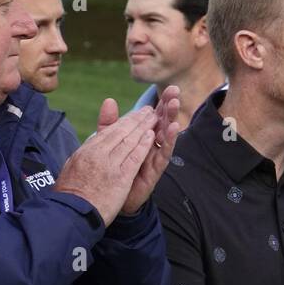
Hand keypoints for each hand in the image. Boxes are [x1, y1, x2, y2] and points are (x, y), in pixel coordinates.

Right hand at [53, 103, 154, 224]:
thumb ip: (84, 152)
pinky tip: (151, 136)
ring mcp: (109, 165)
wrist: (72, 213)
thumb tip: (91, 141)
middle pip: (120, 132)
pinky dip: (143, 145)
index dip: (122, 122)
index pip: (107, 132)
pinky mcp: (120, 178)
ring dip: (143, 128)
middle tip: (148, 110)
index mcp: (85, 151)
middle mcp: (97, 154)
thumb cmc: (69, 194)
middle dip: (136, 120)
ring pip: (129, 141)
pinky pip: (134, 157)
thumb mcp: (70, 167)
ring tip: (153, 118)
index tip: (132, 116)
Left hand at [101, 85, 181, 215]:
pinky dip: (168, 140)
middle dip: (168, 107)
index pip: (153, 116)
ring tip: (174, 104)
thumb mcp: (109, 142)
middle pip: (162, 122)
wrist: (109, 196)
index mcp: (141, 136)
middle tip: (174, 91)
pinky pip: (163, 154)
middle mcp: (151, 145)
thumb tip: (109, 100)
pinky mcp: (154, 170)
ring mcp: (153, 157)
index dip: (161, 103)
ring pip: (165, 135)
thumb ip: (109, 123)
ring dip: (171, 119)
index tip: (168, 88)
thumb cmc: (112, 168)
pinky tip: (173, 128)